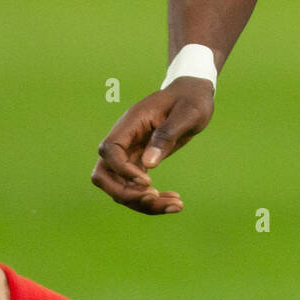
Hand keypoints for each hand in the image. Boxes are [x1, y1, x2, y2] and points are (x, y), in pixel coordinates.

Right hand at [91, 79, 214, 214]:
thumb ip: (167, 135)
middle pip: (105, 174)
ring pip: (121, 187)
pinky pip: (136, 187)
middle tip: (155, 198)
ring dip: (142, 202)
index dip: (122, 170)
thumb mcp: (187, 113)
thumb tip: (148, 164)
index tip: (147, 181)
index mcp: (132, 122)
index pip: (109, 150)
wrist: (194, 94)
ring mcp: (130, 152)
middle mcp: (125, 139)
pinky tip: (175, 202)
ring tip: (176, 205)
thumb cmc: (191, 99)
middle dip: (125, 193)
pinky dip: (152, 199)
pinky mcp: (140, 162)